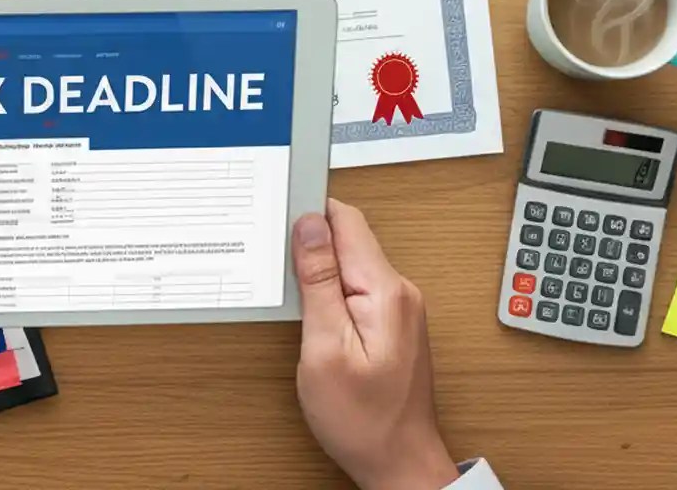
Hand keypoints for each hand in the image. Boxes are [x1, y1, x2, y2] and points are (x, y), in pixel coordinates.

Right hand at [293, 199, 457, 489]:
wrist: (399, 463)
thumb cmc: (363, 419)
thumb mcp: (326, 349)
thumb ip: (318, 283)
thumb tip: (309, 226)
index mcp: (385, 290)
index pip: (346, 220)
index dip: (310, 213)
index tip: (279, 217)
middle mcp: (399, 291)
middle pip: (348, 238)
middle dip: (309, 244)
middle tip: (277, 269)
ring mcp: (398, 307)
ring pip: (350, 262)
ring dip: (318, 269)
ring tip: (292, 296)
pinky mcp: (391, 322)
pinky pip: (356, 287)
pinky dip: (330, 291)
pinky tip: (313, 314)